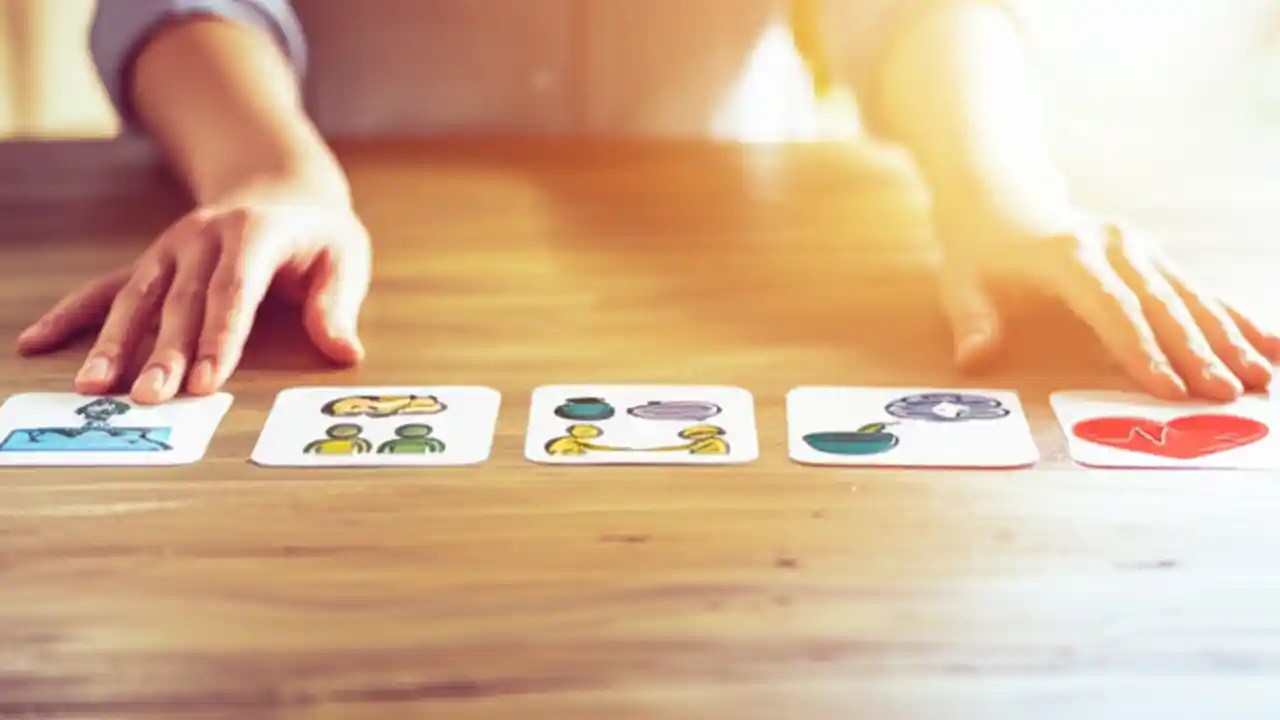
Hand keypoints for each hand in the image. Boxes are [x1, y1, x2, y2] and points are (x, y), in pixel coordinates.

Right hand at [16, 198, 371, 403]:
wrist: (280, 190)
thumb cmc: (318, 235)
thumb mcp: (345, 258)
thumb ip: (338, 305)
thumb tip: (345, 351)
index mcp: (255, 233)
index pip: (235, 291)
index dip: (222, 337)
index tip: (209, 381)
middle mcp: (204, 237)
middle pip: (182, 302)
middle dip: (166, 353)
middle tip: (151, 399)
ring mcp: (170, 248)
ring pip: (138, 298)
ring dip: (115, 343)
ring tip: (93, 388)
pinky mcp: (152, 263)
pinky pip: (107, 288)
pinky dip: (73, 315)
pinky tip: (37, 342)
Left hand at [937, 217, 1277, 400]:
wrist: (1003, 195)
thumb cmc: (980, 249)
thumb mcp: (960, 281)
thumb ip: (971, 321)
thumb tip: (974, 359)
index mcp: (1067, 255)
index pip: (1110, 307)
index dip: (1139, 348)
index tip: (1166, 388)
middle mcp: (1113, 247)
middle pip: (1161, 305)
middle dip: (1196, 352)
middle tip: (1226, 395)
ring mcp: (1140, 249)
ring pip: (1190, 297)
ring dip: (1228, 338)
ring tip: (1260, 378)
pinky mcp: (1154, 258)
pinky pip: (1199, 290)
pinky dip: (1237, 317)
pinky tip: (1274, 345)